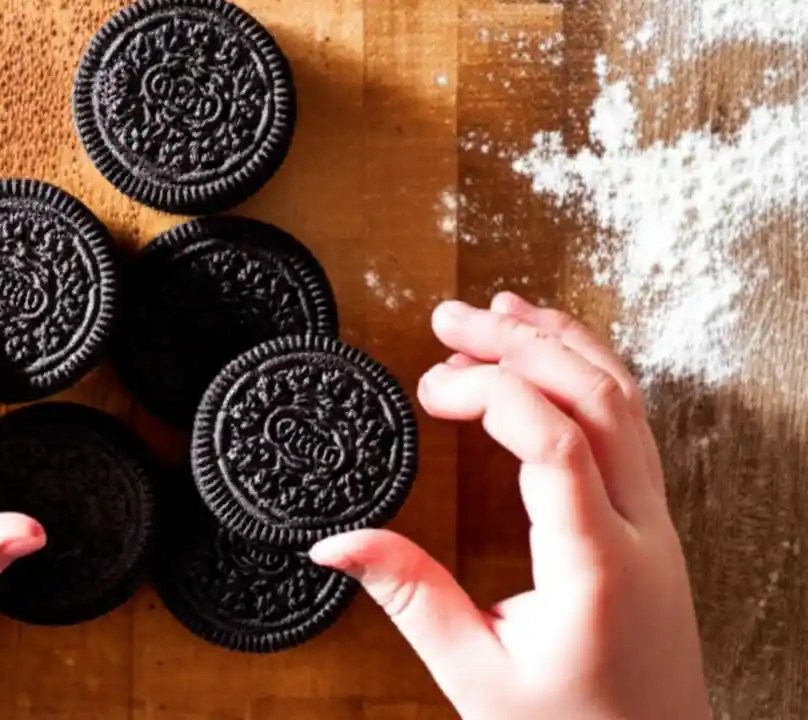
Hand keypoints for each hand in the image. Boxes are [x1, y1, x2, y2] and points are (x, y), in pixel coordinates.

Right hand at [310, 293, 709, 718]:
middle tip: (449, 319)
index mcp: (597, 566)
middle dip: (520, 343)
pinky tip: (551, 360)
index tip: (430, 386)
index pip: (555, 439)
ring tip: (499, 313)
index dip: (490, 390)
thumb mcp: (473, 674)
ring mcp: (657, 523)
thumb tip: (335, 543)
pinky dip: (590, 377)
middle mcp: (642, 532)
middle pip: (597, 397)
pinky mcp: (652, 525)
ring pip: (626, 401)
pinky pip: (632, 427)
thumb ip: (407, 596)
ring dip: (560, 346)